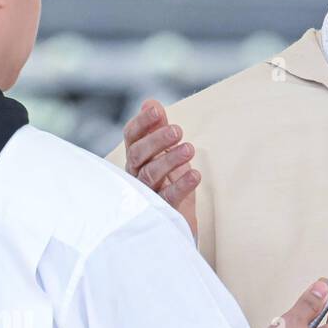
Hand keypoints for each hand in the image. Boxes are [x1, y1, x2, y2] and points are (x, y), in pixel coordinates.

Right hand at [124, 98, 199, 238]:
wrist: (177, 225)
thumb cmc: (169, 185)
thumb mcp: (166, 155)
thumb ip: (159, 130)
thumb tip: (151, 103)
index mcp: (137, 159)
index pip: (132, 138)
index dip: (142, 123)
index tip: (157, 110)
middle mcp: (136, 176)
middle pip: (138, 155)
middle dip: (156, 140)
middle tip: (178, 130)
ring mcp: (146, 194)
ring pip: (150, 175)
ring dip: (170, 160)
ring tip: (190, 149)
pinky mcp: (161, 212)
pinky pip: (168, 198)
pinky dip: (181, 185)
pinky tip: (196, 175)